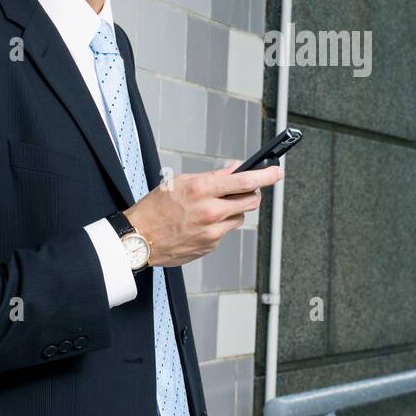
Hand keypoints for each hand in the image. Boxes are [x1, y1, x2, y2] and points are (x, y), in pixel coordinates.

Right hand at [124, 161, 283, 267]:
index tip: (276, 173)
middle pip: (250, 201)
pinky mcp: (211, 246)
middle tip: (244, 190)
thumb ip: (213, 176)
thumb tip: (235, 169)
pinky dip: (219, 225)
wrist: (139, 238)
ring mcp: (212, 231)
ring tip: (212, 208)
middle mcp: (211, 211)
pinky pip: (225, 231)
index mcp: (203, 190)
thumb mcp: (181, 182)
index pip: (245, 181)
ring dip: (233, 210)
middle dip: (251, 194)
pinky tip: (201, 223)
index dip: (266, 176)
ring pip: (239, 217)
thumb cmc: (155, 208)